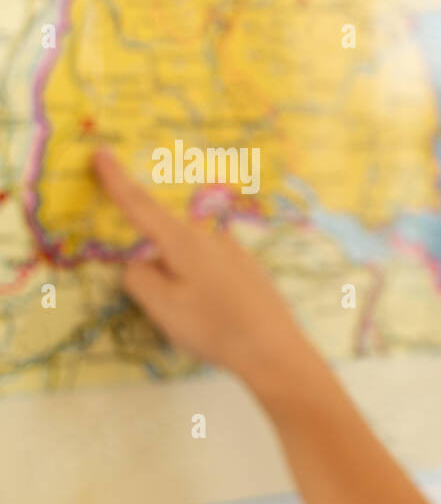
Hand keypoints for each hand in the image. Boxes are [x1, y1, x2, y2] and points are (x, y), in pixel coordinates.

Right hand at [91, 148, 310, 383]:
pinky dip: (207, 292)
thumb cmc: (215, 328)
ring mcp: (237, 253)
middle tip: (178, 309)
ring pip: (192, 261)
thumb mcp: (162, 307)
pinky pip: (214, 274)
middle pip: (168, 241)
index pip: (141, 206)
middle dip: (161, 270)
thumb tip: (140, 262)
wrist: (277, 351)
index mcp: (185, 242)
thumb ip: (139, 278)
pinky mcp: (252, 271)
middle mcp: (213, 238)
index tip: (102, 152)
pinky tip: (222, 320)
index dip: (117, 181)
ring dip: (185, 285)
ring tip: (203, 323)